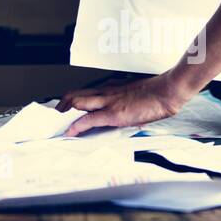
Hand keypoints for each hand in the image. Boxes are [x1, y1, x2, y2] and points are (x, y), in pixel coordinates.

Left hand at [56, 73, 196, 136]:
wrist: (166, 92)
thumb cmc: (155, 94)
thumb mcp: (133, 94)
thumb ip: (123, 100)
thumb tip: (120, 110)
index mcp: (110, 88)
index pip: (84, 92)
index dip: (71, 99)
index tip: (64, 106)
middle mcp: (105, 92)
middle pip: (74, 94)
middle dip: (61, 105)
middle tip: (54, 115)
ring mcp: (107, 102)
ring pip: (76, 103)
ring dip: (64, 114)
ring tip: (57, 123)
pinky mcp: (112, 113)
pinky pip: (89, 119)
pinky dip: (77, 126)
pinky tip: (70, 131)